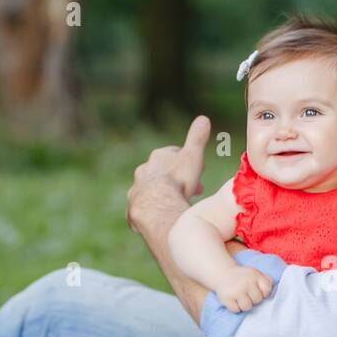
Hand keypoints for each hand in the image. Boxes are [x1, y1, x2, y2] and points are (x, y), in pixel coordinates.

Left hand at [127, 116, 210, 233]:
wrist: (157, 207)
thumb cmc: (178, 180)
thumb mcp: (193, 156)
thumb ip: (197, 138)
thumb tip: (204, 118)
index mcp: (158, 158)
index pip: (173, 155)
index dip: (186, 162)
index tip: (198, 170)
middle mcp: (143, 172)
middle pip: (160, 173)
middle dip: (174, 180)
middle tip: (190, 190)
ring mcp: (136, 191)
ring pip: (150, 191)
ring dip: (161, 196)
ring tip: (174, 205)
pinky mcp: (132, 210)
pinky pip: (142, 210)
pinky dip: (150, 212)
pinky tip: (159, 217)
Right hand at [213, 265, 273, 312]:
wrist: (223, 274)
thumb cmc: (243, 277)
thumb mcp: (255, 273)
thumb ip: (266, 279)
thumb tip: (273, 287)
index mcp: (254, 275)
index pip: (266, 290)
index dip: (263, 293)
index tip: (257, 290)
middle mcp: (245, 282)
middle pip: (257, 300)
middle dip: (253, 299)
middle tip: (247, 294)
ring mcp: (236, 290)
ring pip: (247, 307)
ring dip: (244, 305)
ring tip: (241, 298)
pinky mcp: (226, 298)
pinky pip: (236, 310)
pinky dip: (235, 307)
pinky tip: (233, 300)